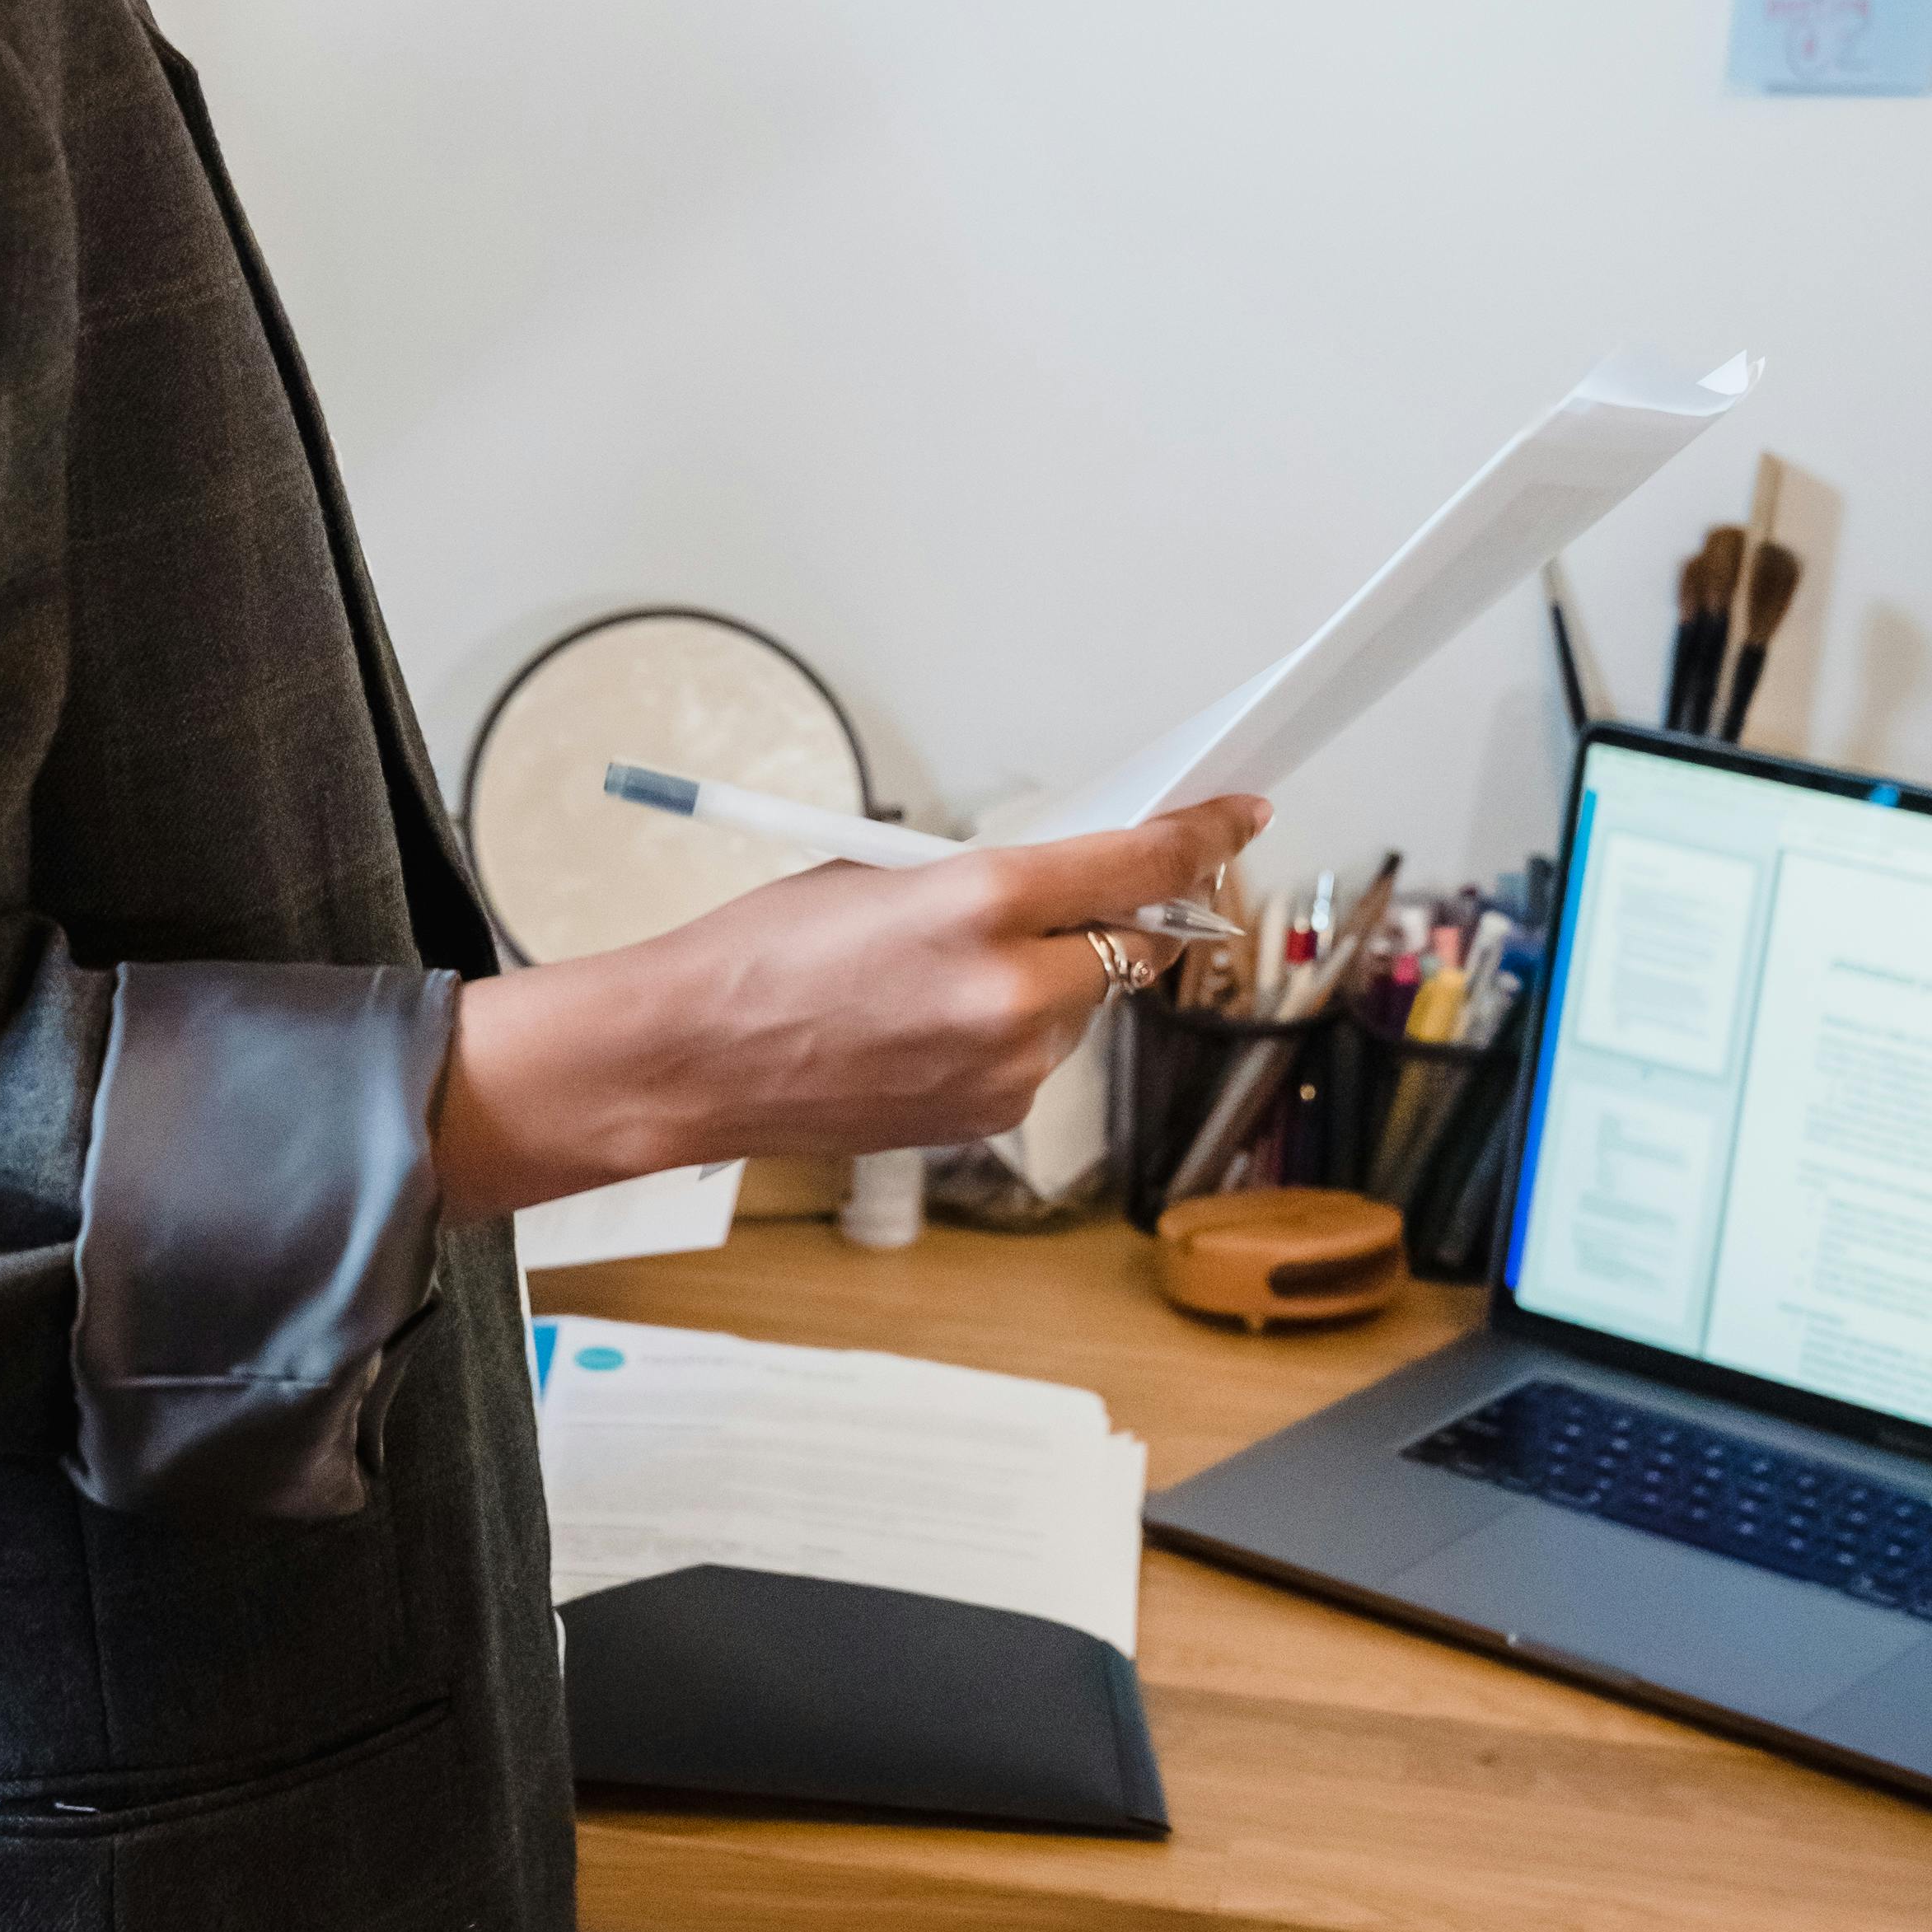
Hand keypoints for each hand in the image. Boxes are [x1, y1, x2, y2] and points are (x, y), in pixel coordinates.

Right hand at [433, 794, 1269, 1224]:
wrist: (690, 1059)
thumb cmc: (759, 954)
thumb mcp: (882, 875)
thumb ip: (988, 878)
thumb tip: (1065, 878)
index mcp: (979, 900)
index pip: (1136, 865)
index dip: (1203, 837)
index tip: (1241, 815)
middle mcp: (1010, 989)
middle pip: (1129, 942)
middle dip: (1116, 918)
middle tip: (1086, 898)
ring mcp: (1006, 1065)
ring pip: (1081, 1004)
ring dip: (1051, 980)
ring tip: (943, 976)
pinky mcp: (990, 1116)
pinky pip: (1038, 1057)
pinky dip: (1011, 1031)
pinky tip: (930, 1026)